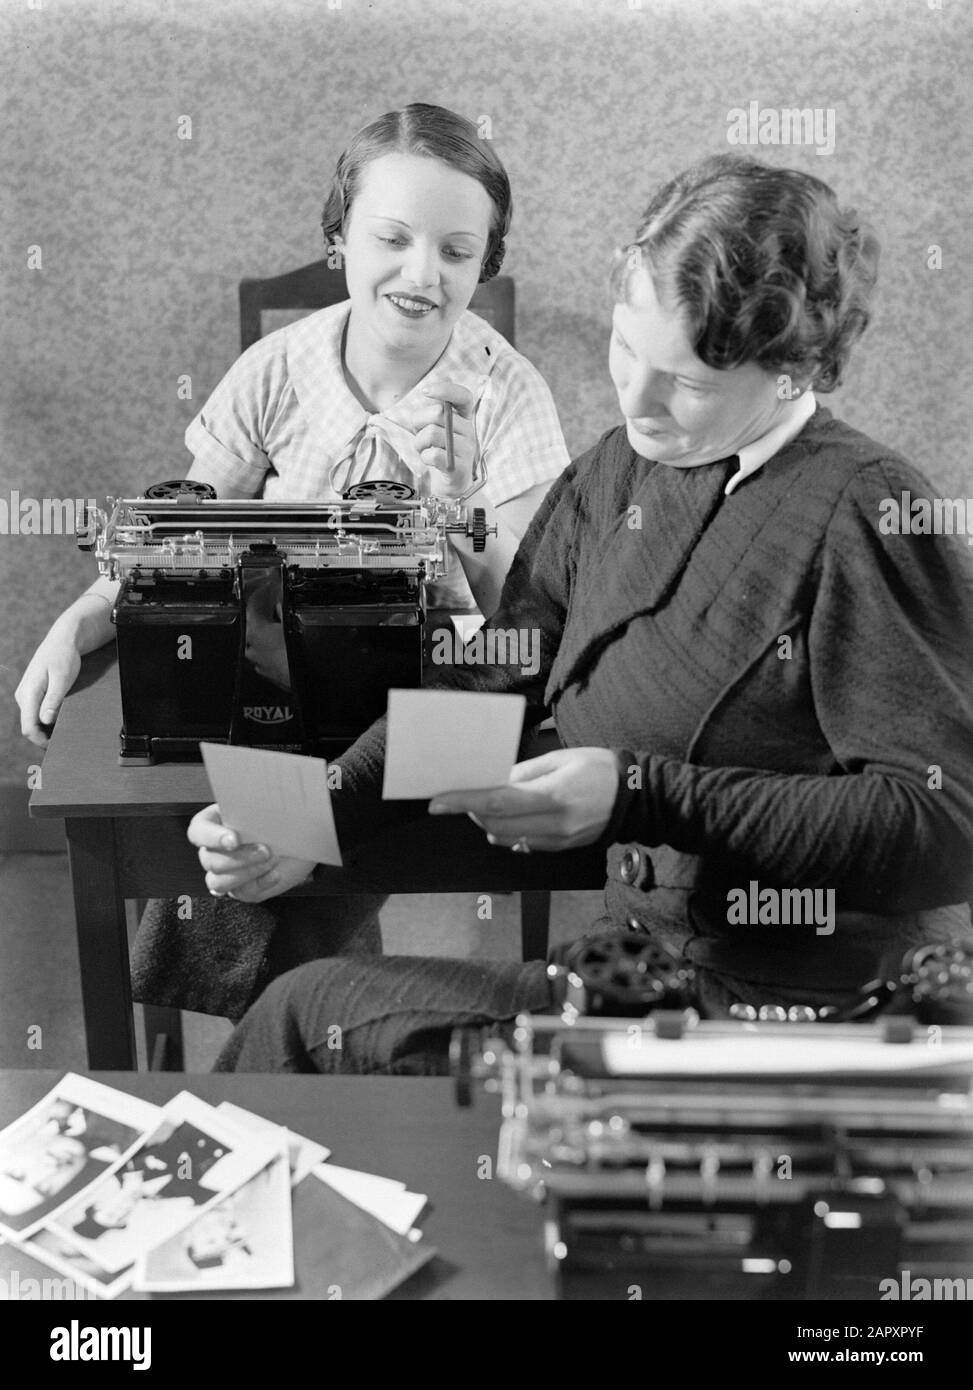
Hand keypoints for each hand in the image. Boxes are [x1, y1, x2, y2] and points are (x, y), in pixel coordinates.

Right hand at [15, 621, 82, 745]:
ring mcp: (25, 695)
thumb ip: (54, 700)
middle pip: (29, 727)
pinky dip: (46, 721)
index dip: (40, 741)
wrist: (62, 641)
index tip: (55, 748)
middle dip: (44, 738)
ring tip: (64, 733)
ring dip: (46, 730)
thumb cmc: (65, 658)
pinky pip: (35, 713)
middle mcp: (23, 696)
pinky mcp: (31, 694)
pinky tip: (60, 722)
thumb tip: (46, 720)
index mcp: (29, 693)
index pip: (28, 727)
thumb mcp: (63, 678)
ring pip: (32, 721)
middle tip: (64, 744)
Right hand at [187, 804, 315, 903]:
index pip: (198, 831)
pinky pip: (243, 893)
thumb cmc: (283, 820)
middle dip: (239, 858)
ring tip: (272, 860)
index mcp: (215, 823)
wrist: (301, 841)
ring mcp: (226, 873)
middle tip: (265, 850)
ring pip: (218, 882)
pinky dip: (261, 883)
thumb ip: (258, 809)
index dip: (211, 837)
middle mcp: (215, 850)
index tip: (234, 840)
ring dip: (247, 873)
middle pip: (209, 860)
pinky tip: (275, 873)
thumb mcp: (272, 809)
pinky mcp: (242, 889)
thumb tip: (254, 809)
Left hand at [408, 378, 481, 499]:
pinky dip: (424, 457)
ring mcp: (467, 450)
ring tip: (423, 449)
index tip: (425, 391)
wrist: (450, 484)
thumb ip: (431, 413)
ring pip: (432, 433)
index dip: (446, 389)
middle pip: (438, 413)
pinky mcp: (459, 468)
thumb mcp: (434, 428)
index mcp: (465, 418)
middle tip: (419, 434)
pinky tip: (429, 460)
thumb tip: (432, 398)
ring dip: (419, 443)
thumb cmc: (439, 451)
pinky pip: (434, 455)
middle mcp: (469, 431)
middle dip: (419, 423)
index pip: (464, 396)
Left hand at [428, 747, 619, 850]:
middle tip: (466, 792)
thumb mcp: (561, 759)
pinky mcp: (560, 849)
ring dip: (488, 821)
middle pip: (495, 823)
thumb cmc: (601, 769)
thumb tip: (494, 781)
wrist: (638, 797)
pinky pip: (522, 844)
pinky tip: (509, 815)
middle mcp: (554, 824)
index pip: (497, 801)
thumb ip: (524, 773)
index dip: (463, 801)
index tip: (438, 801)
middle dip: (473, 809)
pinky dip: (507, 830)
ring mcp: (557, 841)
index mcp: (553, 796)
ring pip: (505, 837)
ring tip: (488, 802)